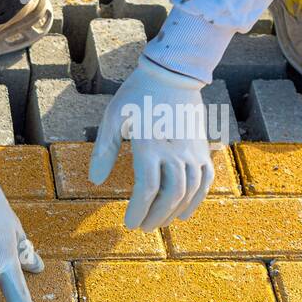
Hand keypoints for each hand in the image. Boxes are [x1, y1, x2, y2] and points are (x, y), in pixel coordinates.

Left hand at [91, 55, 215, 230]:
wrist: (174, 74)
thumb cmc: (137, 95)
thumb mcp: (113, 118)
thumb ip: (104, 150)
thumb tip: (95, 182)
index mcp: (149, 146)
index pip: (147, 189)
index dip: (138, 210)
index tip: (129, 223)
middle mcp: (174, 152)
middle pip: (170, 195)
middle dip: (155, 216)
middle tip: (142, 228)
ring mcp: (191, 151)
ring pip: (189, 191)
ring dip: (174, 212)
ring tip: (159, 223)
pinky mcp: (202, 148)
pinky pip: (206, 179)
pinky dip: (197, 199)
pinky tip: (184, 213)